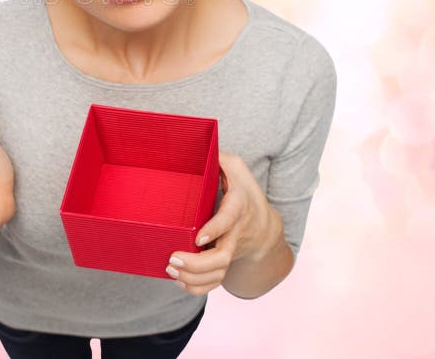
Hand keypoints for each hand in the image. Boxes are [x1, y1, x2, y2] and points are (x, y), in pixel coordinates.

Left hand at [164, 151, 278, 295]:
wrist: (264, 228)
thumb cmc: (245, 193)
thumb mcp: (238, 169)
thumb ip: (221, 158)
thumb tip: (203, 147)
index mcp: (237, 209)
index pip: (229, 221)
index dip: (215, 229)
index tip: (197, 237)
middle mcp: (234, 235)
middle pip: (221, 257)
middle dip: (197, 263)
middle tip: (172, 258)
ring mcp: (230, 252)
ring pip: (217, 274)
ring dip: (193, 277)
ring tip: (170, 268)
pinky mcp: (224, 264)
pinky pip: (214, 283)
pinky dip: (197, 287)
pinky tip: (179, 281)